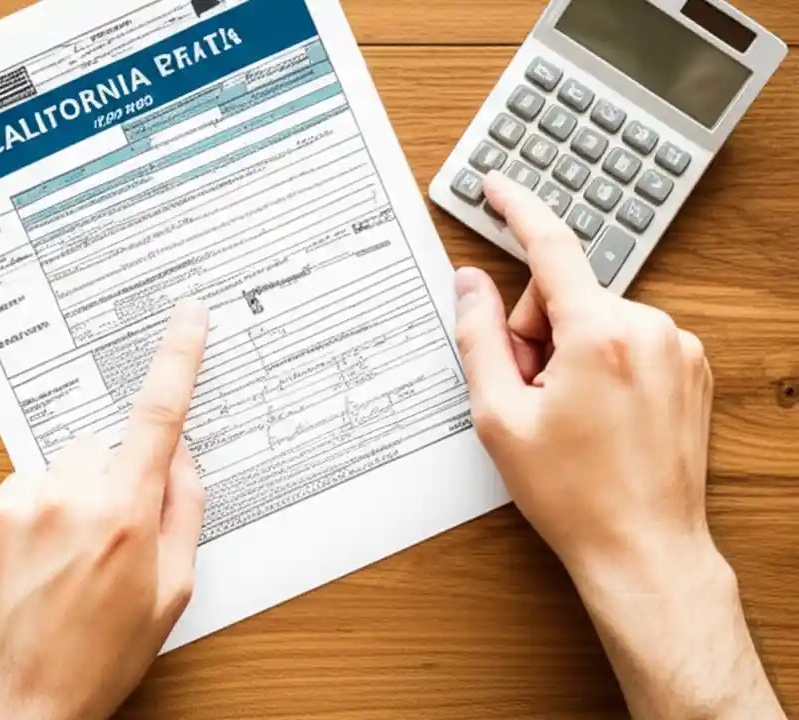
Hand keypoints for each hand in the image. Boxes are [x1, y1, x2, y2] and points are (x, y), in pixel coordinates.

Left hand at [0, 299, 209, 719]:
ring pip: (42, 475)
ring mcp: (6, 507)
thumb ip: (182, 512)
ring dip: (50, 507)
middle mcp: (64, 499)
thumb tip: (179, 454)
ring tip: (51, 571)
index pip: (158, 417)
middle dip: (100, 483)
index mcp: (125, 515)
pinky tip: (15, 575)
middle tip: (97, 546)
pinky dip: (8, 529)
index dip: (177, 358)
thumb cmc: (98, 661)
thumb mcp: (169, 596)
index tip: (188, 316)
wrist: (14, 711)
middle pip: (91, 451)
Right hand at [454, 172, 714, 589]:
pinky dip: (602, 363)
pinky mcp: (692, 366)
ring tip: (566, 413)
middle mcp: (650, 329)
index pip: (551, 247)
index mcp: (600, 335)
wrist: (644, 550)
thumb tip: (469, 283)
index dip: (517, 209)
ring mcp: (678, 348)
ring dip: (569, 352)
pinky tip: (596, 413)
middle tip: (530, 395)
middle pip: (565, 295)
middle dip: (535, 335)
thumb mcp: (499, 416)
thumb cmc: (574, 494)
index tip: (498, 186)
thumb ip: (477, 337)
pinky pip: (629, 338)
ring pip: (596, 318)